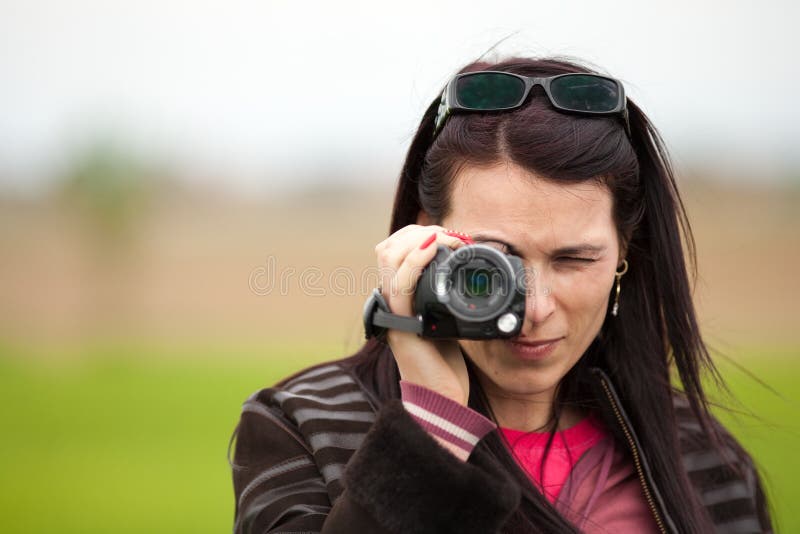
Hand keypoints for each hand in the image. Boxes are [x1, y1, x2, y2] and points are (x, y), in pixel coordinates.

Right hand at [373, 225, 470, 405]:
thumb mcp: (448, 322)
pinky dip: (416, 261)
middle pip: (388, 247)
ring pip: (389, 257)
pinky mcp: (401, 325)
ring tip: (449, 240)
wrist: (440, 400)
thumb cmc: (444, 364)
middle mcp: (390, 301)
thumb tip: (468, 279)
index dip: (418, 235)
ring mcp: (393, 312)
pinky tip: (434, 250)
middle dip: (420, 232)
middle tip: (452, 237)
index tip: (452, 237)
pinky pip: (401, 285)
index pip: (394, 250)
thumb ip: (446, 300)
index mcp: (399, 298)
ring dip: (420, 240)